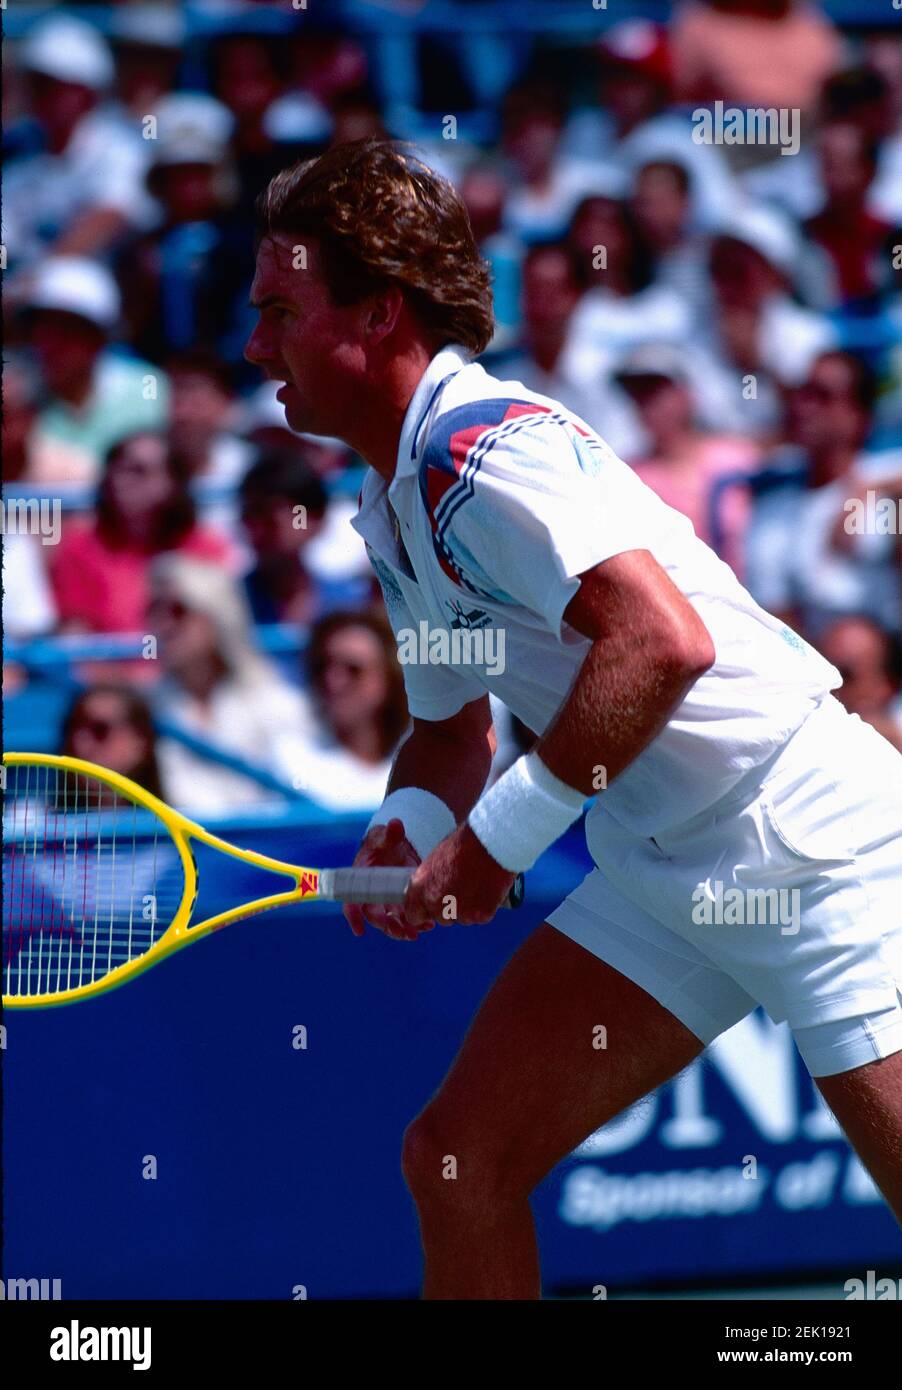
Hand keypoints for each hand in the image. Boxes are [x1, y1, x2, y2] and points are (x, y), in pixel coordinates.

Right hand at [342, 819, 431, 941]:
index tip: (359, 930)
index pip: (352, 902)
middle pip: (376, 918)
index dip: (353, 917)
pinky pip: (408, 918)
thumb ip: (388, 833)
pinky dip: (418, 923)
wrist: (397, 846)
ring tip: (422, 928)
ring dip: (405, 930)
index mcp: (361, 881)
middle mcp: (372, 896)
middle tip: (404, 932)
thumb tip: (395, 825)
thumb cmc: (383, 841)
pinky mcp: (403, 903)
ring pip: (393, 923)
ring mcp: (388, 901)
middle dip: (389, 927)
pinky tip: (430, 923)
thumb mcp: (383, 835)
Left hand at [403, 824, 515, 927]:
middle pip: (441, 918)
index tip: (432, 907)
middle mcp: (437, 904)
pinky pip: (480, 917)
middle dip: (450, 908)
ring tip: (476, 884)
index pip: (414, 915)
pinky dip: (484, 907)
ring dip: (468, 908)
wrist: (489, 842)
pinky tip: (487, 887)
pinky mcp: (480, 915)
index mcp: (421, 888)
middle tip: (462, 888)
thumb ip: (429, 882)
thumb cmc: (464, 844)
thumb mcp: (435, 861)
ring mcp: (459, 912)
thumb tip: (431, 890)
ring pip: (462, 919)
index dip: (425, 912)